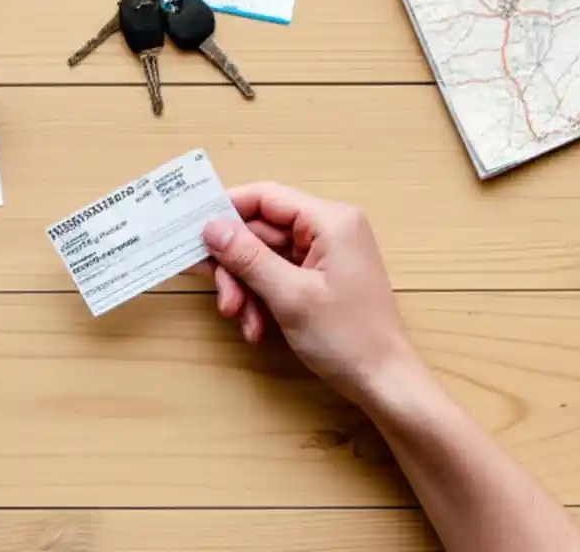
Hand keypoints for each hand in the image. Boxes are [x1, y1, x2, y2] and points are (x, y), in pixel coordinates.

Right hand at [200, 182, 418, 404]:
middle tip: (223, 299)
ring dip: (246, 288)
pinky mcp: (321, 277)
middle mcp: (329, 229)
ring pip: (265, 257)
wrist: (384, 383)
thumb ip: (247, 257)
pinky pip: (278, 276)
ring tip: (243, 320)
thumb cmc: (348, 338)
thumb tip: (211, 226)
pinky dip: (262, 299)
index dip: (226, 210)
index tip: (194, 233)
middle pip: (261, 231)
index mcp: (330, 221)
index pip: (265, 197)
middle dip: (236, 266)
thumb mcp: (289, 295)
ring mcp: (325, 255)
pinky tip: (257, 327)